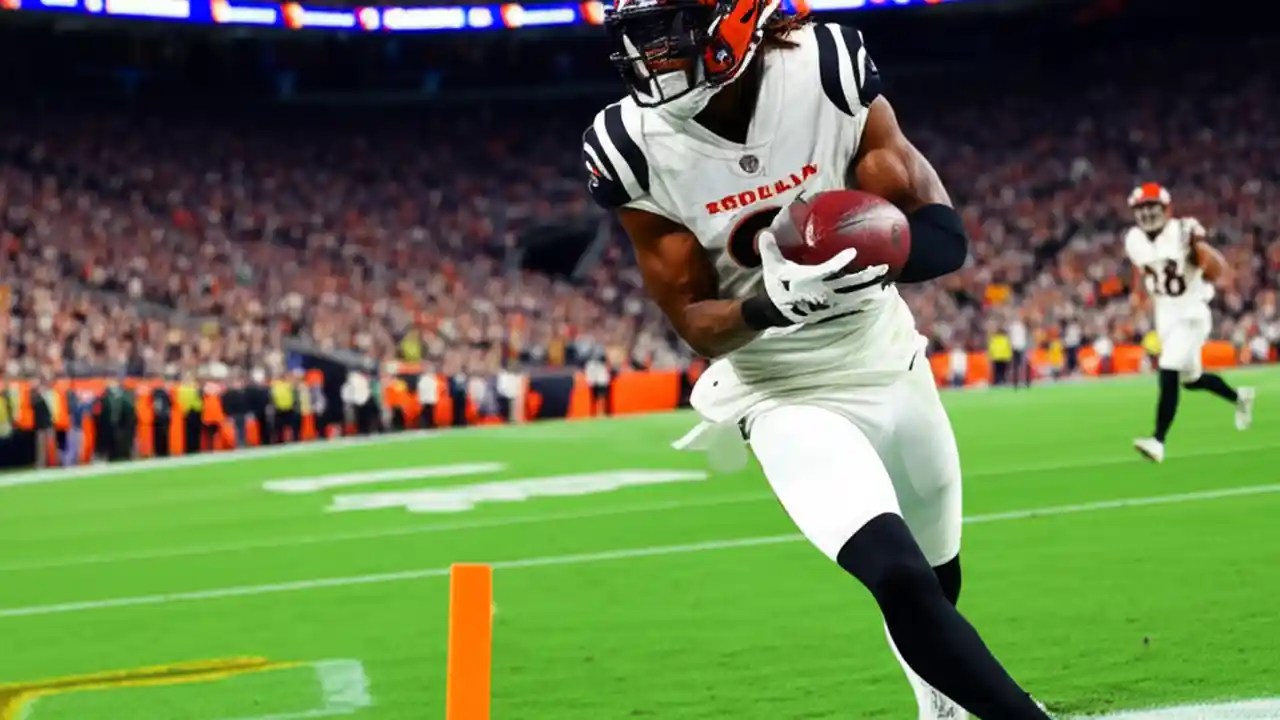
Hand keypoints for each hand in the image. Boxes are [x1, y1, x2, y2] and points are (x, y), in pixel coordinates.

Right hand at [758, 231, 889, 324]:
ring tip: (887, 282)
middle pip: (849, 284)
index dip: (840, 262)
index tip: (853, 252)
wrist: (775, 312)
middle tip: (884, 268)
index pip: (827, 270)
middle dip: (867, 277)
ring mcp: (829, 303)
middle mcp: (822, 292)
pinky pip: (851, 306)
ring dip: (870, 289)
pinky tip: (877, 298)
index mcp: (809, 279)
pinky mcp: (831, 310)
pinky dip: (865, 302)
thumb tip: (764, 232)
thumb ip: (770, 249)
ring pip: (854, 296)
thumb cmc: (777, 286)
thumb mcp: (771, 267)